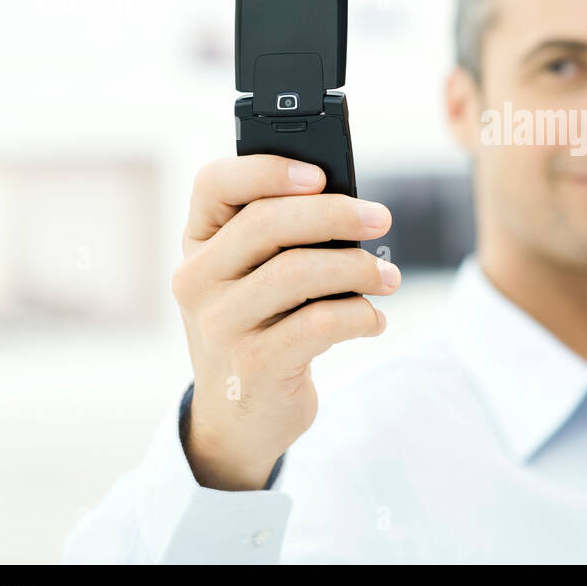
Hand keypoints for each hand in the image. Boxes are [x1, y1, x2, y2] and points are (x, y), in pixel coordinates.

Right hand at [170, 154, 398, 489]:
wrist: (240, 416)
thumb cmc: (262, 325)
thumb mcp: (255, 276)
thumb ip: (285, 237)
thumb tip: (352, 208)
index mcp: (198, 243)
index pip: (214, 184)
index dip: (267, 169)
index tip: (320, 173)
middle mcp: (197, 280)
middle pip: (266, 223)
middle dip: (335, 214)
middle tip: (380, 219)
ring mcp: (219, 325)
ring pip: (296, 272)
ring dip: (357, 268)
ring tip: (389, 278)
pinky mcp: (253, 365)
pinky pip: (318, 323)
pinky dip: (359, 315)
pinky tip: (374, 320)